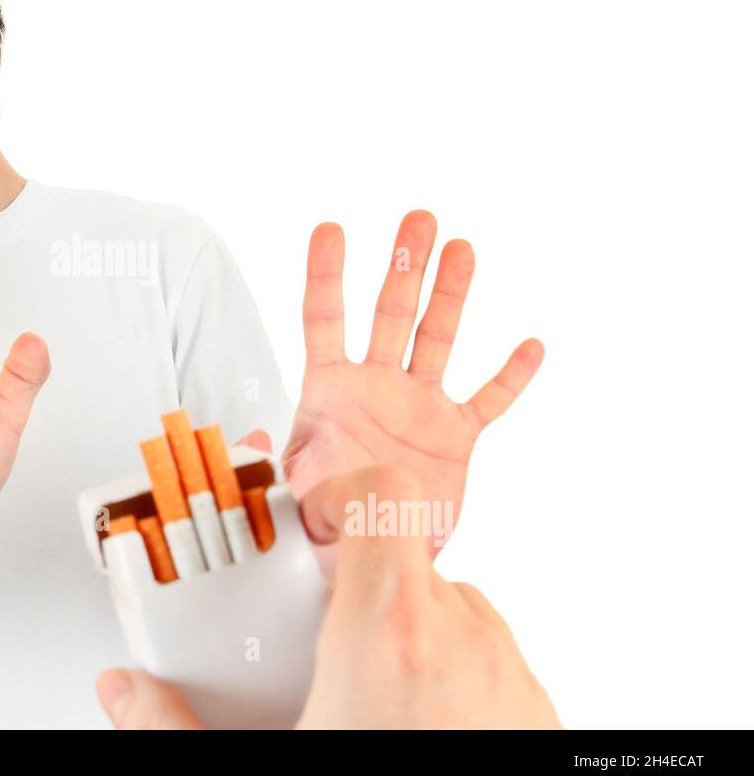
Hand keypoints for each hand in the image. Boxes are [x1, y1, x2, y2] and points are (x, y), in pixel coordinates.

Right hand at [96, 463, 560, 729]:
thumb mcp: (258, 762)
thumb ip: (175, 722)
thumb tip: (127, 694)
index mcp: (389, 632)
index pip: (381, 494)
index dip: (339, 496)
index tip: (308, 532)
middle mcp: (460, 639)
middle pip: (399, 565)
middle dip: (352, 597)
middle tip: (316, 649)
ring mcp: (507, 675)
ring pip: (446, 613)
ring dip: (402, 640)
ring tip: (364, 704)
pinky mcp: (535, 712)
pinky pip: (485, 661)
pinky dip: (447, 677)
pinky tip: (409, 730)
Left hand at [282, 210, 542, 559]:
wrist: (370, 557)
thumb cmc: (320, 521)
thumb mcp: (288, 489)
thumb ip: (273, 461)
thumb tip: (244, 437)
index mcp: (329, 390)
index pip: (323, 319)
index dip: (326, 275)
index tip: (330, 228)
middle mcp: (376, 387)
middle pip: (389, 313)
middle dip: (403, 266)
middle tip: (418, 218)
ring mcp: (418, 407)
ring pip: (437, 339)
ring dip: (451, 295)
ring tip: (463, 247)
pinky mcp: (455, 438)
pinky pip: (488, 400)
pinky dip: (510, 377)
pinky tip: (531, 345)